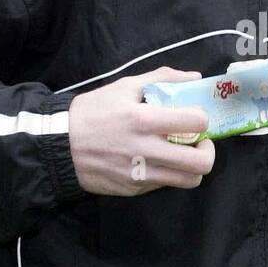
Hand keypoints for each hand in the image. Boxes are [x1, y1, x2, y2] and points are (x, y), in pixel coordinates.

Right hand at [67, 68, 215, 196]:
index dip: (203, 119)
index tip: (196, 118)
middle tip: (199, 142)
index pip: (195, 122)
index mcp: (144, 120)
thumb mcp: (124, 86)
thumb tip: (194, 77)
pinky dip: (169, 174)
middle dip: (208, 151)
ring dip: (193, 167)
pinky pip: (165, 185)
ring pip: (189, 180)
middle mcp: (146, 150)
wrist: (59, 146)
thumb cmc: (92, 112)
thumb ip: (161, 78)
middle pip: (200, 162)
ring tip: (184, 155)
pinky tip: (158, 162)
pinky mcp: (134, 189)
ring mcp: (141, 174)